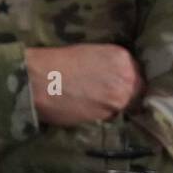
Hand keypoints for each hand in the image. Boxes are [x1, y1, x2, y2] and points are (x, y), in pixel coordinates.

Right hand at [25, 43, 144, 126]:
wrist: (35, 80)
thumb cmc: (54, 62)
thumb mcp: (89, 53)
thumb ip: (109, 65)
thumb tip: (115, 79)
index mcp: (122, 57)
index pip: (137, 72)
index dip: (126, 80)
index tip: (114, 84)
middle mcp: (127, 78)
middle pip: (137, 91)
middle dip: (125, 94)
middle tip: (106, 97)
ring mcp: (119, 99)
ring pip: (128, 107)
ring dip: (116, 108)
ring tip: (97, 106)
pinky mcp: (108, 117)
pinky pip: (114, 118)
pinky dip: (105, 117)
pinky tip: (90, 112)